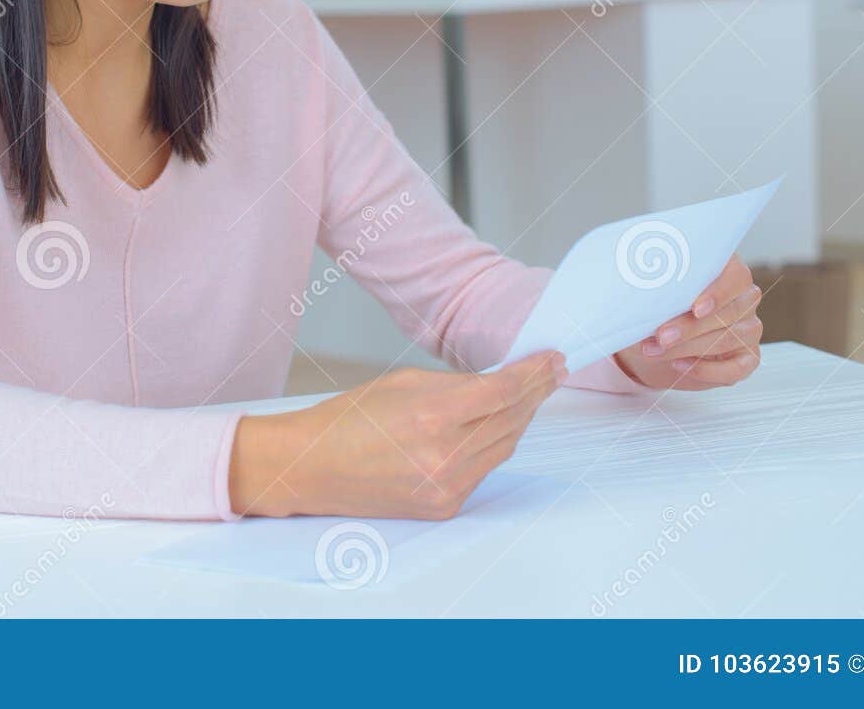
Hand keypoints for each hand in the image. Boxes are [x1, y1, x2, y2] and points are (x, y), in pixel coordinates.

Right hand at [228, 351, 565, 519]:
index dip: (534, 374)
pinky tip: (497, 425)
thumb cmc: (346, 419)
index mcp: (431, 417)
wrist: (311, 468)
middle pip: (511, 419)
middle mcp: (444, 457)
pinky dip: (494, 444)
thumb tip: (500, 382)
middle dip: (535, 392)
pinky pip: (484, 469)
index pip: (504, 392)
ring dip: (519, 418)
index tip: (551, 358)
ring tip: (530, 394)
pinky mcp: (444, 505)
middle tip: (551, 371)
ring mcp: (447, 487)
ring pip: (504, 447)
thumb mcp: (402, 383)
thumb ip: (456, 384)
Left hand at [612, 254, 762, 390]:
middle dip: (689, 327)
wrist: (656, 341)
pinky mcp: (747, 357)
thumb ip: (659, 287)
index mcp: (727, 271)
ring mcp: (749, 327)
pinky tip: (679, 366)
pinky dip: (704, 370)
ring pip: (725, 339)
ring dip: (686, 348)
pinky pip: (734, 368)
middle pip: (727, 313)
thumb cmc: (659, 308)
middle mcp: (744, 298)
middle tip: (661, 336)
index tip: (695, 308)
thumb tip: (642, 294)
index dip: (718, 293)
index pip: (736, 277)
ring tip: (654, 350)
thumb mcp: (655, 292)